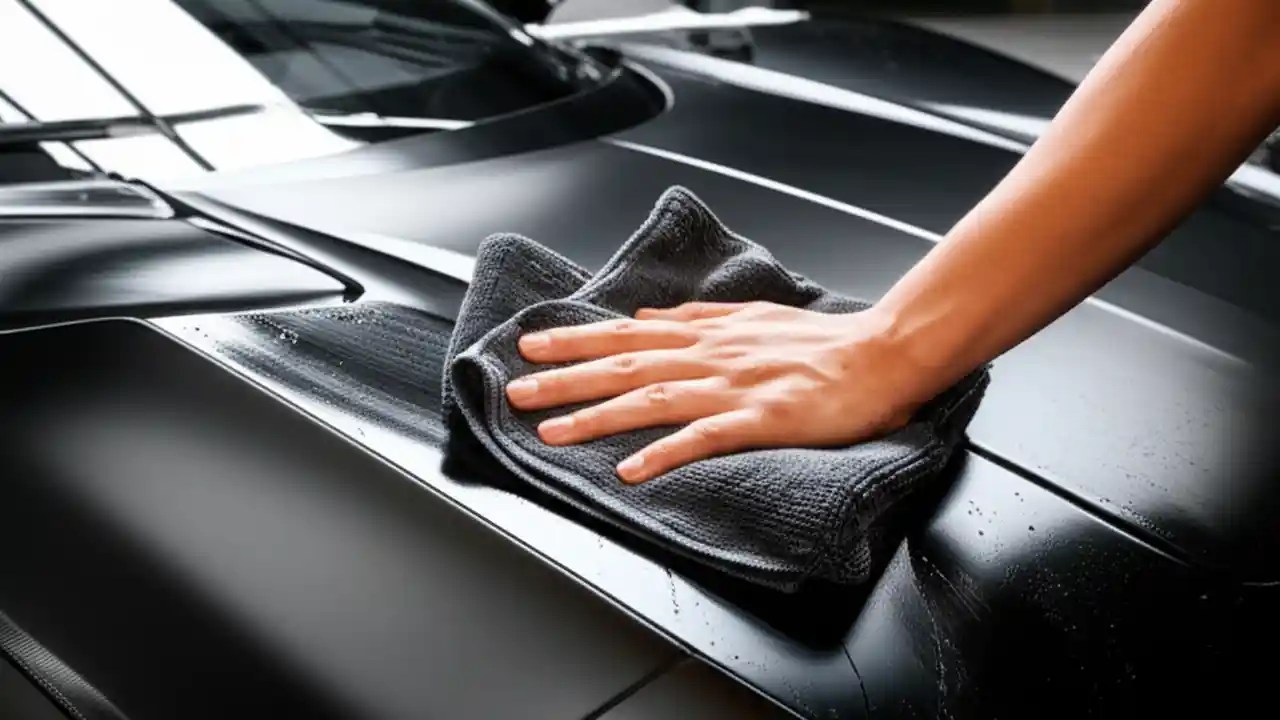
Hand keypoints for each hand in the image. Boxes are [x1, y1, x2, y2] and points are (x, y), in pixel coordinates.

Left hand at [505, 301, 926, 483]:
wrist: (883, 354)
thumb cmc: (822, 341)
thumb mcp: (750, 315)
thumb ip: (695, 316)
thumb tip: (647, 317)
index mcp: (708, 333)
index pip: (626, 335)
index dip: (575, 340)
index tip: (531, 346)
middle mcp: (711, 356)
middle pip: (625, 367)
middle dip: (565, 378)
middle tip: (516, 392)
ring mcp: (734, 388)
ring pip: (652, 401)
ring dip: (597, 417)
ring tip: (552, 433)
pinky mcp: (763, 419)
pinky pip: (705, 438)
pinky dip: (665, 453)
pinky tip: (632, 472)